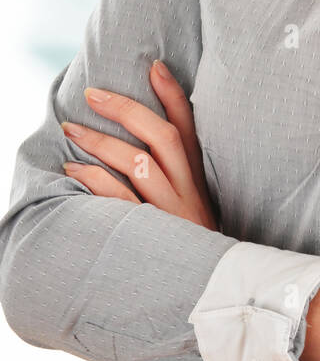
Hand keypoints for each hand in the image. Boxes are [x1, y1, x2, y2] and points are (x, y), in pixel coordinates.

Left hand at [60, 61, 218, 230]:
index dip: (174, 95)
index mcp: (199, 179)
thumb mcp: (194, 206)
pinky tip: (73, 170)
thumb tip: (142, 144)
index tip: (154, 66)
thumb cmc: (191, 244)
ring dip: (101, 143)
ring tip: (72, 129)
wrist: (208, 294)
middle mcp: (188, 191)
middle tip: (92, 94)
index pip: (190, 128)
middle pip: (162, 138)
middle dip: (127, 110)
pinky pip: (120, 201)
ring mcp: (171, 213)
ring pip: (139, 164)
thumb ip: (176, 176)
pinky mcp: (152, 235)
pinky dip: (95, 181)